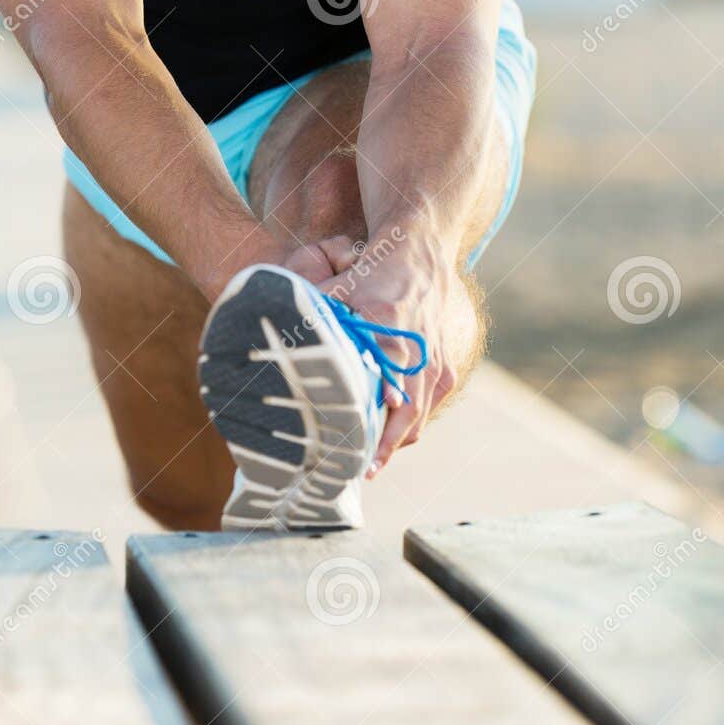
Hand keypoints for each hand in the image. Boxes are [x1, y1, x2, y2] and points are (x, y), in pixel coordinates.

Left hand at [317, 246, 455, 472]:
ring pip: (420, 416)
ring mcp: (435, 359)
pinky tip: (387, 439)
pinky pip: (429, 406)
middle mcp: (417, 348)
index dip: (375, 412)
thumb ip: (313, 317)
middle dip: (385, 446)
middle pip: (408, 411)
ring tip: (369, 463)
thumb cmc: (370, 273)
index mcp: (388, 323)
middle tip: (360, 471)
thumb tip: (278, 344)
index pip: (385, 377)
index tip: (356, 442)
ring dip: (396, 441)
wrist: (419, 253)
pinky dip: (410, 425)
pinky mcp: (444, 365)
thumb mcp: (338, 290)